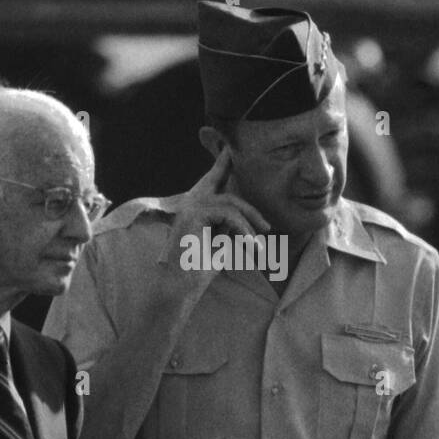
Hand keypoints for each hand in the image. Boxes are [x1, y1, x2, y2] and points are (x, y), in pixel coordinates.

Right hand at [163, 147, 269, 264]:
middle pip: (221, 187)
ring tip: (259, 247)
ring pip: (230, 203)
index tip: (228, 150)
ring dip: (249, 224)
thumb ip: (228, 227)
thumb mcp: (219, 244)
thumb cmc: (197, 271)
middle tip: (260, 214)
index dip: (220, 165)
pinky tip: (251, 245)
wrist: (179, 288)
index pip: (210, 182)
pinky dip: (243, 230)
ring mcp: (189, 207)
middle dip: (239, 191)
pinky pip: (228, 214)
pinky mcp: (193, 215)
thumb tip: (245, 218)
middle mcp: (188, 204)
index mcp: (193, 209)